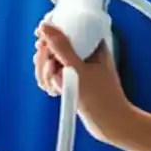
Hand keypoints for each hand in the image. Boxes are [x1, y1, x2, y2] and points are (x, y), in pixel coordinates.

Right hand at [34, 22, 133, 144]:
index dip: (49, 32)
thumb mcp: (78, 69)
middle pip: (51, 46)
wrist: (110, 123)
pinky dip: (50, 83)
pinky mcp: (71, 80)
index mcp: (92, 42)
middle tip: (52, 70)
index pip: (65, 27)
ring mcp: (76, 67)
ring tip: (57, 85)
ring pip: (48, 63)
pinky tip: (57, 92)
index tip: (40, 40)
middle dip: (45, 59)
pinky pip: (51, 77)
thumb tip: (46, 27)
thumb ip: (62, 47)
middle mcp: (83, 53)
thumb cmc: (102, 98)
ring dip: (46, 74)